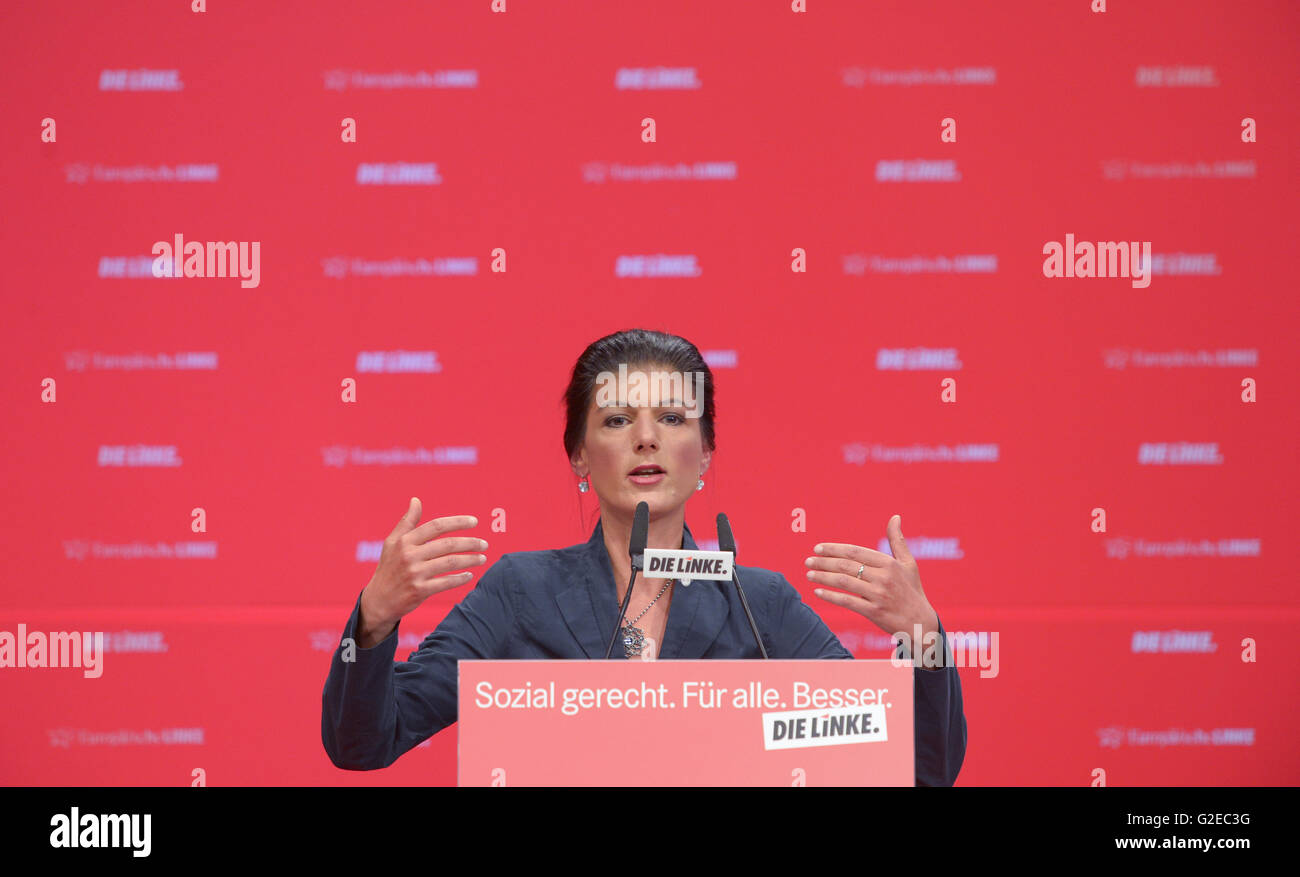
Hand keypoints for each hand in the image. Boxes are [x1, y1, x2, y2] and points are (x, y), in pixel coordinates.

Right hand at [358, 498, 487, 646]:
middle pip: (447, 545)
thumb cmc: (389, 567)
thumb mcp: (392, 542)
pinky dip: (460, 578)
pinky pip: (446, 582)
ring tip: (483, 558)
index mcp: (404, 541)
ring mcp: (415, 574)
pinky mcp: (419, 591)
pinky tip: (469, 575)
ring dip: (470, 560)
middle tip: (485, 544)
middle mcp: (409, 556)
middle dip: (470, 543)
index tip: (475, 521)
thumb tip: (416, 500)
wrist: (378, 600)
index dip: (457, 522)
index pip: (436, 526)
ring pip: (450, 563)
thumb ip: (407, 522)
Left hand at [804, 514, 941, 666]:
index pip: (855, 552)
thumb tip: (895, 517)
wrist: (921, 623)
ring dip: (823, 577)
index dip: (834, 549)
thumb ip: (897, 540)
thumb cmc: (912, 590)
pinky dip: (830, 596)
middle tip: (808, 561)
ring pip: (844, 582)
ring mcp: (878, 595)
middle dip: (824, 562)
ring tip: (809, 574)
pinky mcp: (874, 612)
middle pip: (846, 565)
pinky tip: (817, 592)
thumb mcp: (908, 563)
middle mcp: (883, 577)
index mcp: (889, 563)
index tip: (817, 548)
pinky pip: (847, 601)